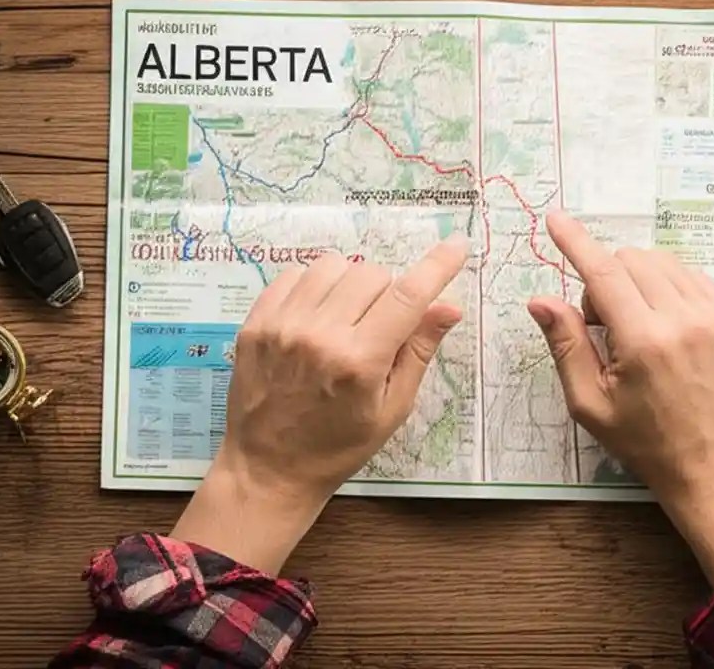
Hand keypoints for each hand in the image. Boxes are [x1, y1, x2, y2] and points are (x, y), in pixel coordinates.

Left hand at [172, 235, 468, 572]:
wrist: (268, 468)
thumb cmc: (339, 446)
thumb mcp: (392, 409)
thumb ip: (418, 351)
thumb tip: (448, 306)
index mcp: (359, 362)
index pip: (407, 296)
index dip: (438, 266)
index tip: (457, 245)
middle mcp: (319, 336)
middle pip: (372, 274)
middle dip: (388, 292)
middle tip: (381, 325)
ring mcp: (282, 326)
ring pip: (333, 266)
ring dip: (351, 283)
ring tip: (347, 317)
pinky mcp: (256, 322)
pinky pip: (294, 274)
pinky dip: (314, 286)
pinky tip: (316, 316)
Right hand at [527, 212, 713, 493]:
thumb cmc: (646, 443)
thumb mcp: (590, 403)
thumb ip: (565, 345)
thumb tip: (540, 300)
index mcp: (644, 342)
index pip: (602, 272)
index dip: (575, 242)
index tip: (556, 219)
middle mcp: (682, 319)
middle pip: (629, 261)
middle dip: (603, 281)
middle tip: (601, 329)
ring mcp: (711, 315)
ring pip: (659, 261)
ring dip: (634, 280)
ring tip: (632, 328)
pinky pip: (688, 274)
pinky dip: (664, 284)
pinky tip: (658, 320)